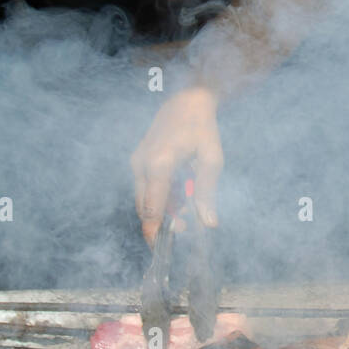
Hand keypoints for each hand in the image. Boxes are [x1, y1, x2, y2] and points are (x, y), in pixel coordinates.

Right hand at [130, 87, 223, 244]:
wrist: (186, 101)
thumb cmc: (202, 128)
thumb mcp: (212, 159)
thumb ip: (207, 192)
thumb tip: (208, 224)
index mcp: (159, 165)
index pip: (151, 208)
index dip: (155, 230)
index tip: (161, 247)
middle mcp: (141, 165)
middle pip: (144, 207)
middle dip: (161, 222)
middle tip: (185, 226)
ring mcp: (137, 162)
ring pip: (144, 199)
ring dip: (161, 209)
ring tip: (186, 207)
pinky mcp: (138, 160)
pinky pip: (145, 187)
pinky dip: (159, 196)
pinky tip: (179, 192)